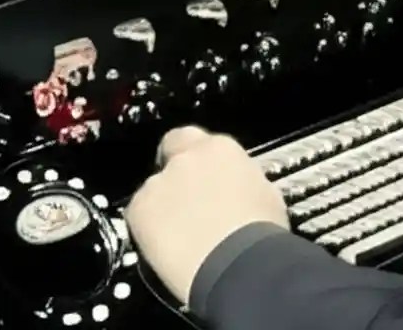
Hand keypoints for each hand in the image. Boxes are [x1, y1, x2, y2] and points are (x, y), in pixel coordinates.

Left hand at [126, 126, 287, 304]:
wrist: (237, 265)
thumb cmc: (259, 234)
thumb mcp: (264, 193)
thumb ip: (241, 180)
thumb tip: (237, 188)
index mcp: (220, 149)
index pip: (194, 138)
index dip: (194, 157)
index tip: (200, 174)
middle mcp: (186, 159)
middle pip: (171, 160)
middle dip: (179, 180)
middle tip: (193, 207)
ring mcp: (159, 183)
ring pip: (154, 189)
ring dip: (165, 205)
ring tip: (183, 235)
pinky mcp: (139, 210)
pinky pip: (138, 214)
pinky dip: (148, 228)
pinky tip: (170, 246)